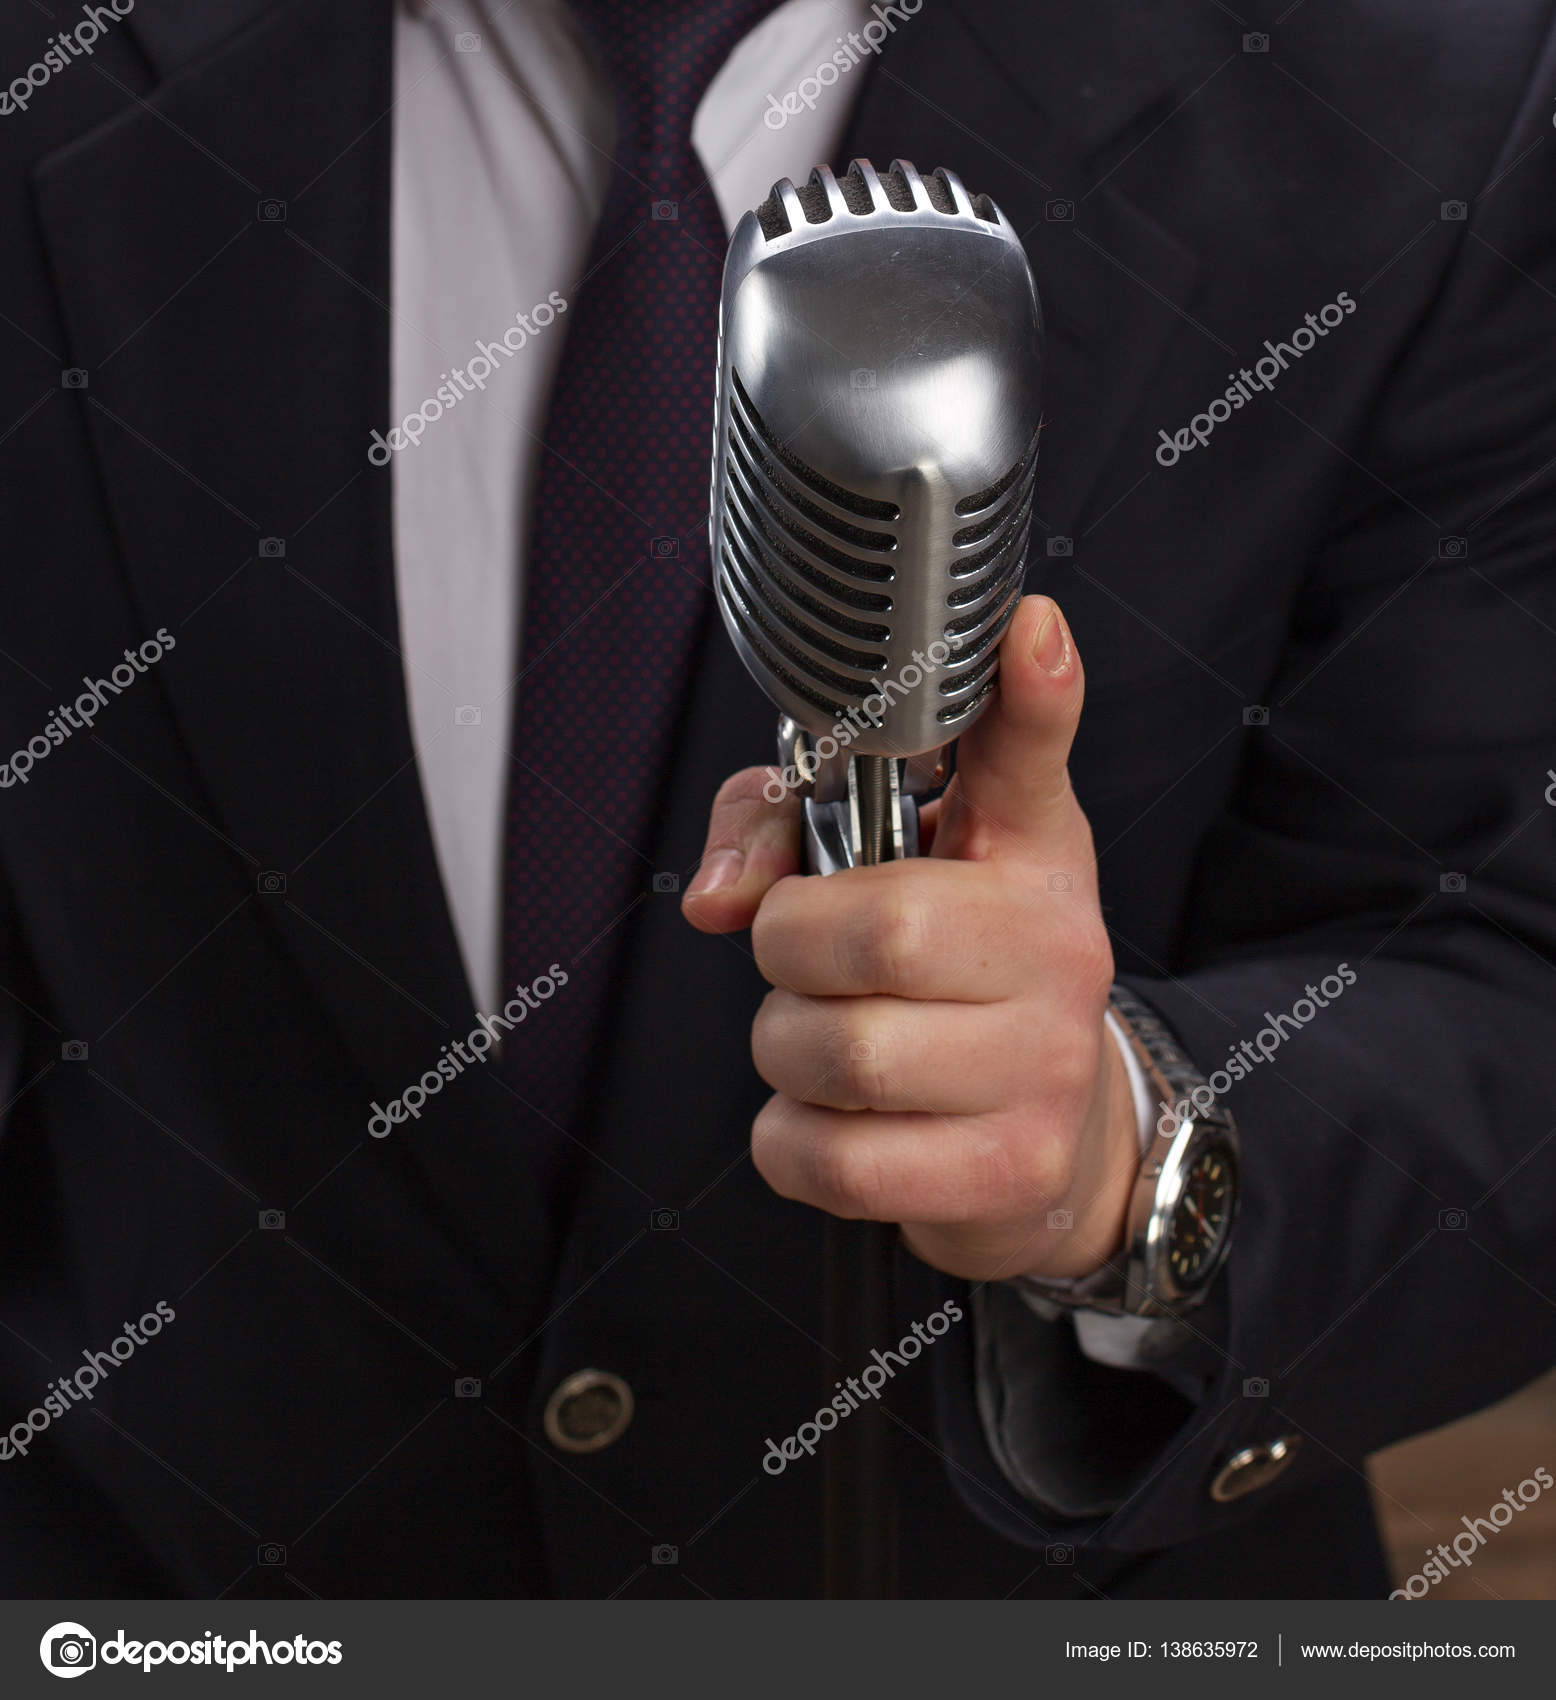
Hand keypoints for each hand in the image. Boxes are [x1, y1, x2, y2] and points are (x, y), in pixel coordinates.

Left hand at [682, 595, 1140, 1283]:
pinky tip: (833, 1118)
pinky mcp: (1010, 1173)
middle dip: (786, 952)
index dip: (1030, 691)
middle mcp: (1060, 952)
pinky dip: (790, 1139)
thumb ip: (781, 835)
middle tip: (804, 960)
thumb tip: (716, 896)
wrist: (1047, 1137)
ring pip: (838, 1054)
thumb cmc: (950, 984)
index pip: (1030, 757)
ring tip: (826, 1040)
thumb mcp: (892, 881)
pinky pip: (830, 1158)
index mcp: (1029, 856)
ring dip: (784, 1050)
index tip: (1028, 628)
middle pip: (870, 936)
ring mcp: (1045, 1069)